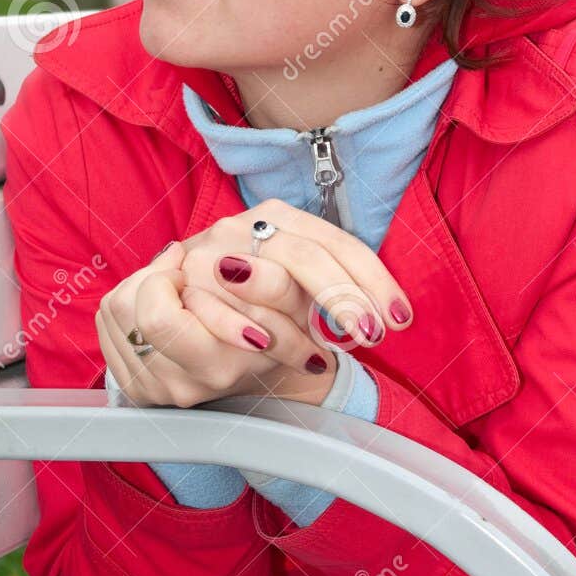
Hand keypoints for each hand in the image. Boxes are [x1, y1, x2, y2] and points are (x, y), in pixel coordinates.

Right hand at [97, 199, 412, 406]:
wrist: (177, 297)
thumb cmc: (255, 297)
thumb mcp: (297, 285)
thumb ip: (335, 287)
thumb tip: (392, 313)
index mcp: (282, 217)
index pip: (337, 243)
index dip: (373, 280)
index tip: (398, 318)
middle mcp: (247, 225)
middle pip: (307, 256)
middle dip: (344, 298)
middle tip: (371, 334)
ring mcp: (212, 250)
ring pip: (268, 283)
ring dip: (297, 329)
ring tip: (320, 358)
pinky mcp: (180, 279)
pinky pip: (221, 306)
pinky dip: (247, 332)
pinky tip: (265, 352)